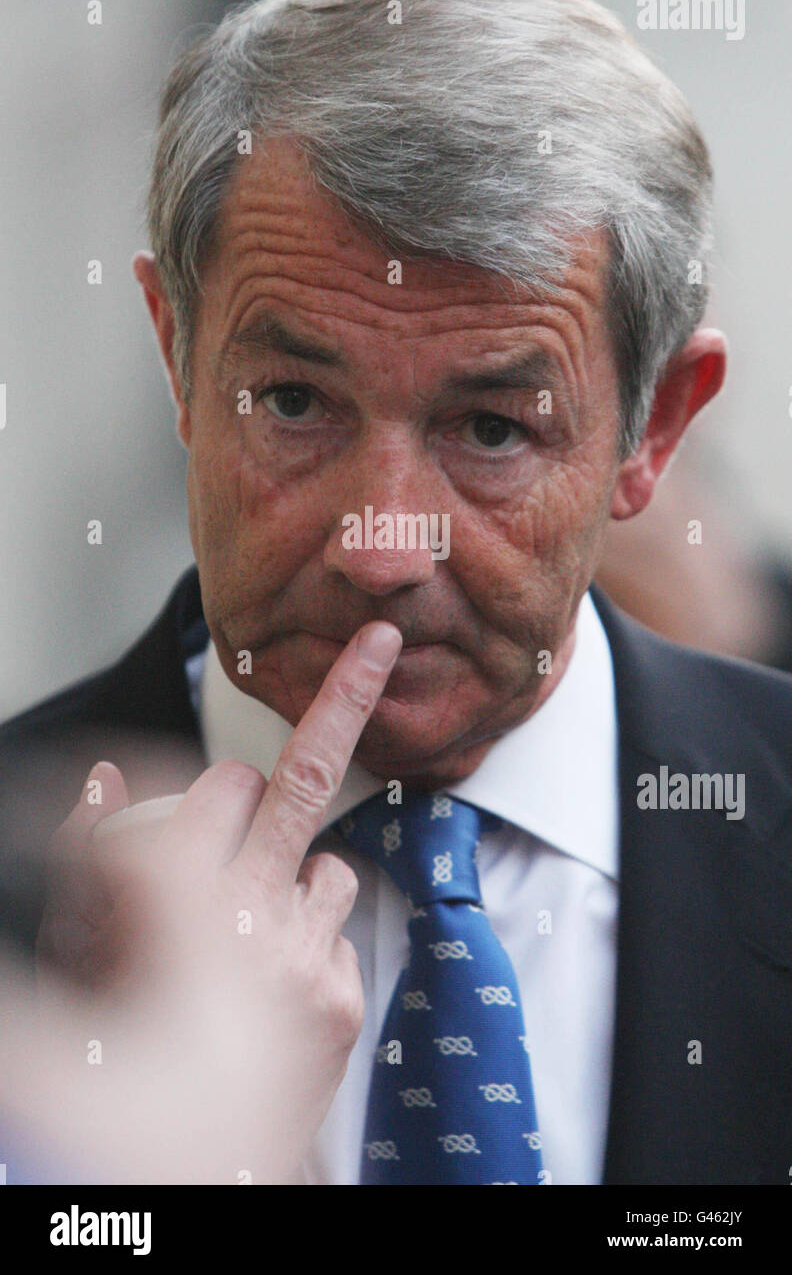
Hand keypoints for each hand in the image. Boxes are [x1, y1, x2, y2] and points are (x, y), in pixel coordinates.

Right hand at [31, 619, 402, 1182]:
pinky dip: (305, 934)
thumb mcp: (68, 959)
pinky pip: (336, 929)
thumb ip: (84, 853)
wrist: (183, 1181)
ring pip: (326, 861)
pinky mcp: (342, 1002)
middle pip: (305, 782)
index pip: (218, 786)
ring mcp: (309, 964)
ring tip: (239, 914)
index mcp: (184, 905)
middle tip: (375, 649)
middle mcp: (259, 922)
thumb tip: (108, 775)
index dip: (213, 765)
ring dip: (287, 866)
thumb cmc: (108, 1072)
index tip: (328, 667)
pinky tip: (262, 975)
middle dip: (334, 713)